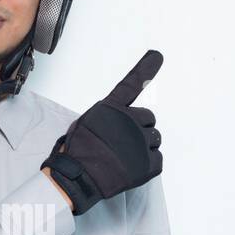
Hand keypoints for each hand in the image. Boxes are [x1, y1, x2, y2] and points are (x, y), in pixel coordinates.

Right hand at [40, 50, 163, 214]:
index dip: (145, 69)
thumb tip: (118, 121)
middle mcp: (130, 121)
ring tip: (125, 158)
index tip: (157, 55)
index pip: (131, 84)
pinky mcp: (149, 163)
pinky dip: (148, 164)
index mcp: (112, 109)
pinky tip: (131, 169)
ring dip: (145, 146)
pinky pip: (158, 159)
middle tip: (123, 144)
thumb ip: (107, 117)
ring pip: (155, 138)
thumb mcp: (85, 123)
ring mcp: (141, 142)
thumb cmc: (76, 153)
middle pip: (149, 119)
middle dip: (140, 129)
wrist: (78, 178)